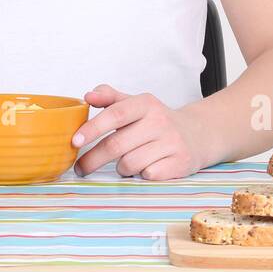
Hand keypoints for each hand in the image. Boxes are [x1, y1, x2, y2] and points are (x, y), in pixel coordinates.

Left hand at [71, 84, 207, 179]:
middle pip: (117, 145)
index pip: (115, 114)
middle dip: (93, 159)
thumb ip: (110, 98)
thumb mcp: (135, 104)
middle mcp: (160, 121)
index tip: (74, 141)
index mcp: (145, 104)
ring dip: (121, 168)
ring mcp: (172, 143)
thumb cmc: (157, 120)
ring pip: (129, 164)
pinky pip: (147, 176)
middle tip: (80, 168)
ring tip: (125, 162)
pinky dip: (140, 175)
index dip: (92, 128)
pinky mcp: (180, 163)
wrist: (198, 134)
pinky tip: (146, 167)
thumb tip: (88, 95)